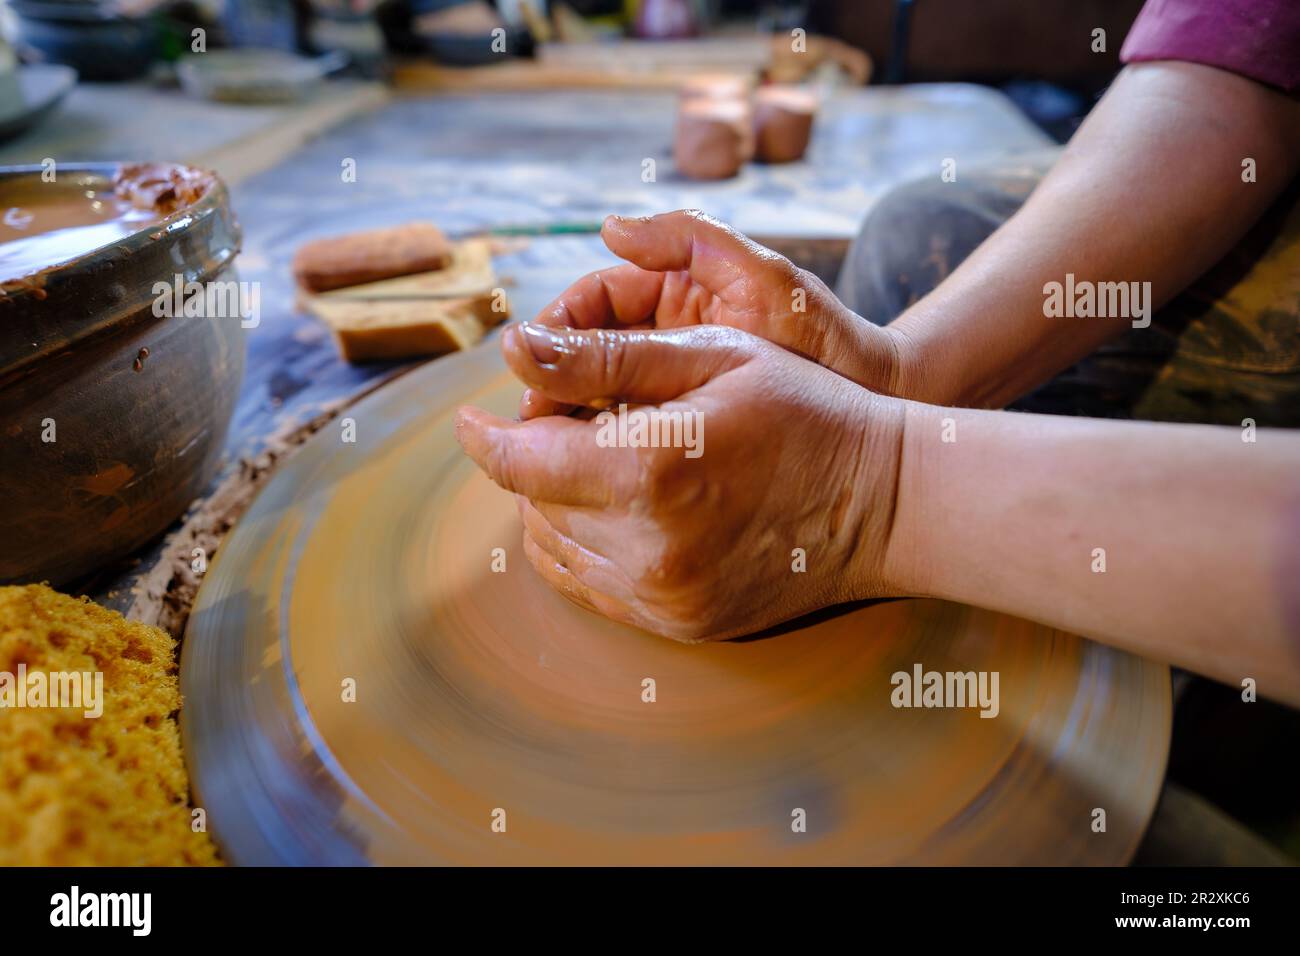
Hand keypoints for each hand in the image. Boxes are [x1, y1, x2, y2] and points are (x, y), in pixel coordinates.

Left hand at [456, 322, 907, 641]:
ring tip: (596, 463)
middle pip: (533, 505)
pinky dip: (584, 547)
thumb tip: (513, 348)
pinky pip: (595, 587)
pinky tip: (615, 510)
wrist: (885, 503)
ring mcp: (664, 596)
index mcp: (648, 469)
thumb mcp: (708, 359)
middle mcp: (646, 547)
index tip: (474, 418)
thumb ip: (602, 358)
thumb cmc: (803, 410)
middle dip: (533, 460)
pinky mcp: (680, 624)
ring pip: (557, 550)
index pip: (520, 461)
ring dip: (554, 505)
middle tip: (569, 421)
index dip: (486, 436)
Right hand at [518, 210, 906, 418]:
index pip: (593, 301)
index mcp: (676, 293)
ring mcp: (676, 388)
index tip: (535, 357)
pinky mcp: (688, 432)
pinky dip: (607, 451)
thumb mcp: (762, 279)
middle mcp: (667, 338)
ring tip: (553, 448)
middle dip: (555, 379)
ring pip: (601, 400)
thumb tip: (609, 226)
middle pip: (587, 353)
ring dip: (572, 421)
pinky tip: (594, 472)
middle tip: (535, 416)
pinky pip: (630, 437)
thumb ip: (692, 239)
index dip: (558, 327)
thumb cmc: (824, 335)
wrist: (876, 405)